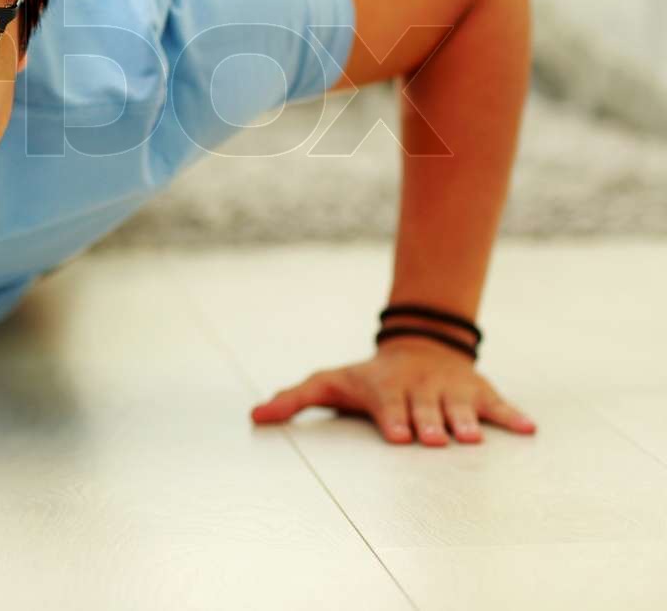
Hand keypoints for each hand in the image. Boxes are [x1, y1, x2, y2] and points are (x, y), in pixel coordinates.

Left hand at [249, 337, 537, 445]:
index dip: (393, 420)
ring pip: (460, 409)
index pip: (389, 406)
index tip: (398, 436)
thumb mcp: (329, 382)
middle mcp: (420, 390)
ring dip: (467, 422)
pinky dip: (512, 416)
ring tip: (473, 439)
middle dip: (428, 423)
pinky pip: (498, 405)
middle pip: (425, 410)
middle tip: (434, 439)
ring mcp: (451, 392)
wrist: (418, 345)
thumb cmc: (368, 377)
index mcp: (386, 390)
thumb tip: (255, 417)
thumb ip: (293, 400)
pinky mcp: (478, 393)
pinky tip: (528, 430)